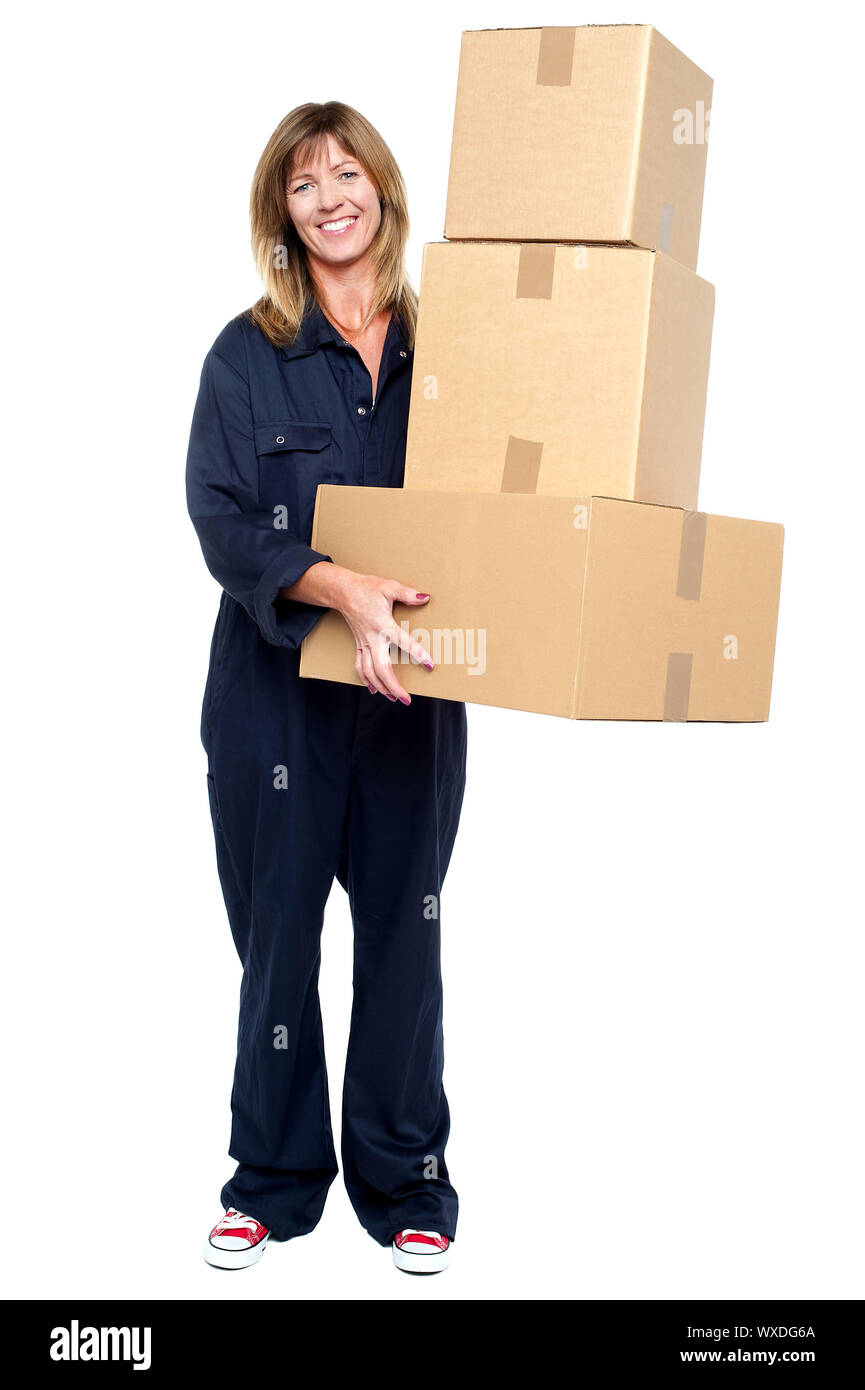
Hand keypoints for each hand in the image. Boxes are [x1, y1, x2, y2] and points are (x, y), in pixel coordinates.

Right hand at [336, 572, 433, 702]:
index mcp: (383, 624)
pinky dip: (366, 681)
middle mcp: (372, 638)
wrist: (342, 591)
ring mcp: (364, 644)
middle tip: (406, 699)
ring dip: (381, 688)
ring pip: (369, 673)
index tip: (430, 665)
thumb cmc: (367, 588)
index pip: (403, 642)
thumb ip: (408, 594)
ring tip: (394, 698)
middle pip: (381, 669)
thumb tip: (425, 598)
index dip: (418, 654)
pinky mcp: (359, 645)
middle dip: (394, 687)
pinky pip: (360, 667)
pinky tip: (374, 690)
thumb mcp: (389, 586)